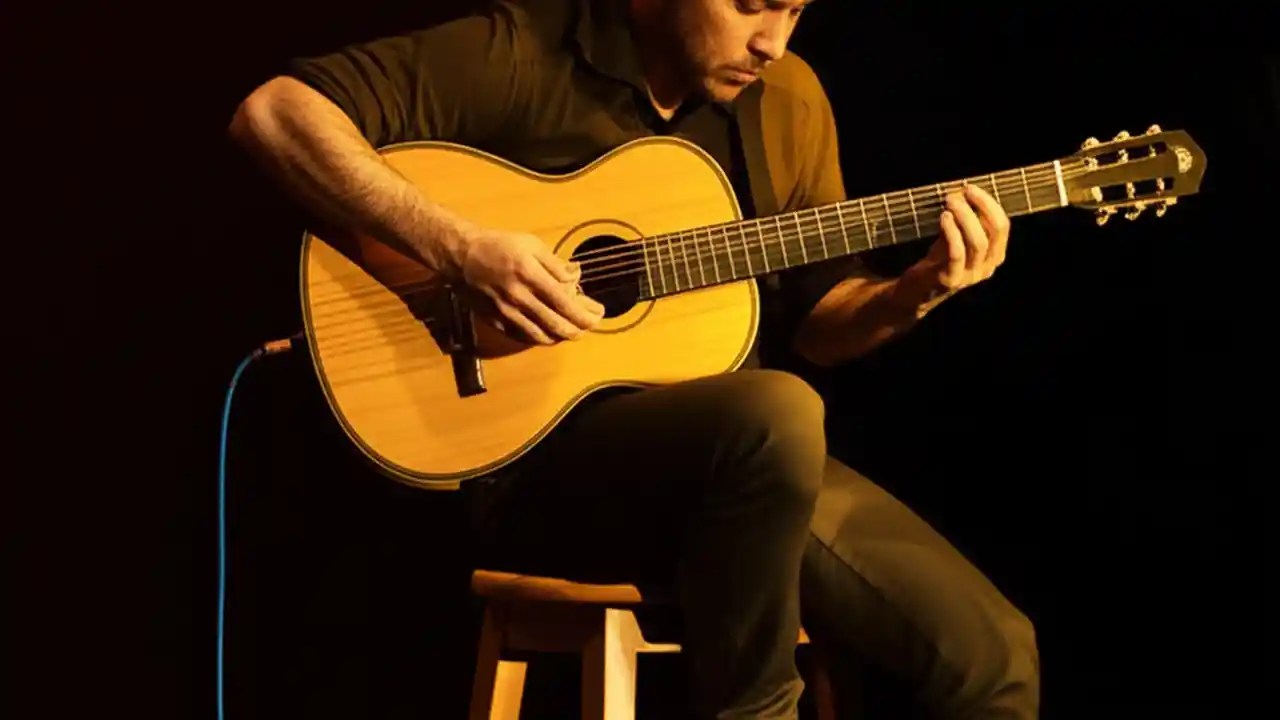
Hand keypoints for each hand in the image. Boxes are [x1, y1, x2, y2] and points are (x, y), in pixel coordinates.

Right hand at [447, 225, 604, 343]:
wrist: (463, 257)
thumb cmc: (499, 246)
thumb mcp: (531, 244)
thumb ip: (555, 263)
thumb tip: (575, 276)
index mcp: (530, 276)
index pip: (565, 303)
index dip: (585, 314)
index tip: (599, 314)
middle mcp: (520, 298)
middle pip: (556, 325)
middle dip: (579, 330)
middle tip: (589, 326)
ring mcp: (507, 313)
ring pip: (541, 337)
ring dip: (561, 337)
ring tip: (573, 331)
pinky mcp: (496, 322)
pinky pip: (523, 337)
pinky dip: (541, 339)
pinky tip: (550, 333)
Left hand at [894, 183, 1009, 311]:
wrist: (917, 289)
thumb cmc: (939, 259)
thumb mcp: (956, 237)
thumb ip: (963, 219)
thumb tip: (962, 190)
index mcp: (994, 255)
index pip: (1002, 226)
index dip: (989, 204)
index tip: (971, 188)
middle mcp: (987, 267)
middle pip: (994, 232)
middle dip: (980, 206)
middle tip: (961, 192)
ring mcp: (971, 276)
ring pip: (978, 242)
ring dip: (965, 217)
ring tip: (950, 202)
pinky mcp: (952, 280)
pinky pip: (957, 254)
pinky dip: (952, 232)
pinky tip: (944, 218)